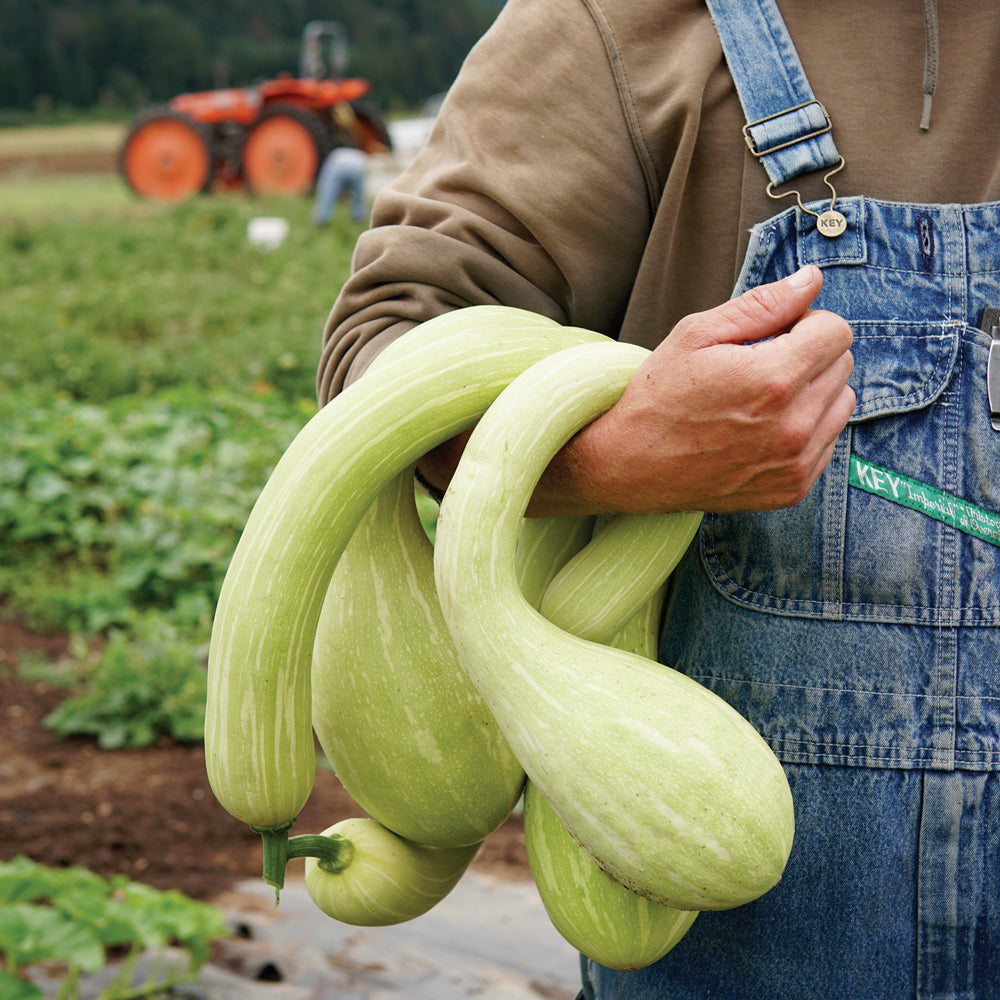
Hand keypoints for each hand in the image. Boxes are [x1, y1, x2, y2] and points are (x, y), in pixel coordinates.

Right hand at [534, 265, 855, 514]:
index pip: (836, 331)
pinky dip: (806, 429)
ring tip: (764, 399)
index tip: (774, 334)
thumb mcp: (696, 335)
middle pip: (842, 365)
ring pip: (841, 404)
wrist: (630, 466)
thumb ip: (762, 304)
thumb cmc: (659, 396)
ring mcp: (795, 462)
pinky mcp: (793, 488)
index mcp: (772, 378)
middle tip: (762, 365)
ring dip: (814, 392)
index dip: (805, 323)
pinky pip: (828, 441)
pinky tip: (764, 429)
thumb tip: (813, 279)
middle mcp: (792, 424)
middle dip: (810, 355)